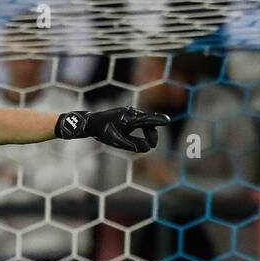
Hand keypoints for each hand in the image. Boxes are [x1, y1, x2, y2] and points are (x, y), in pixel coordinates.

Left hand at [56, 107, 170, 152]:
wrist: (91, 122)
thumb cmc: (103, 131)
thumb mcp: (117, 141)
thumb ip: (132, 145)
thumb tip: (147, 148)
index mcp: (130, 118)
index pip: (147, 120)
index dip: (158, 120)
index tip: (168, 121)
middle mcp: (131, 112)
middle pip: (148, 122)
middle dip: (152, 133)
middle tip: (152, 145)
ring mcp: (129, 112)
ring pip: (144, 121)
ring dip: (147, 131)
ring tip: (148, 143)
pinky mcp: (127, 114)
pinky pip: (139, 120)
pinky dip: (142, 128)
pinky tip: (139, 135)